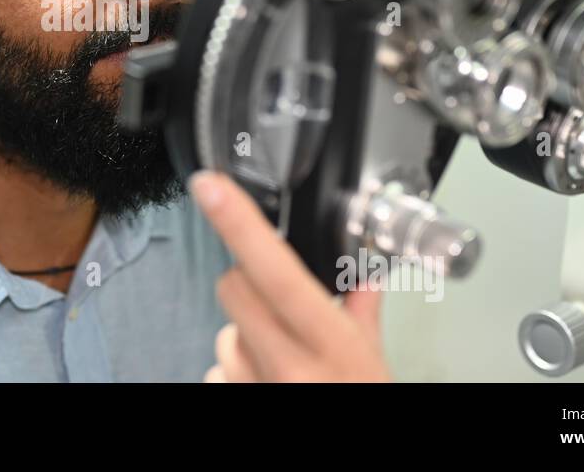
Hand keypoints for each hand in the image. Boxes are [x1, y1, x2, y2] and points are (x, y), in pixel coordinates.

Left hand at [189, 171, 389, 381]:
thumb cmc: (360, 398)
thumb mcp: (372, 359)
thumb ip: (362, 309)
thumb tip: (363, 272)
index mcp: (327, 344)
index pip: (275, 270)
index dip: (239, 223)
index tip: (211, 186)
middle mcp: (286, 366)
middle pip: (232, 286)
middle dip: (248, 282)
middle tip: (279, 303)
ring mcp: (251, 385)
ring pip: (225, 332)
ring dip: (246, 335)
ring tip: (284, 357)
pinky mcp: (227, 398)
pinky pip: (217, 370)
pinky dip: (237, 371)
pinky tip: (268, 380)